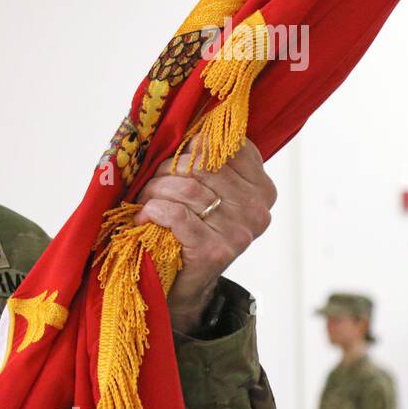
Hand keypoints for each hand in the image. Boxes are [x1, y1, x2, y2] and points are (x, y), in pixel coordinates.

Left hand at [132, 137, 276, 333]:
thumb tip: (194, 123)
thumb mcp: (207, 191)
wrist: (183, 284)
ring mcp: (240, 232)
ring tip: (145, 201)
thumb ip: (209, 161)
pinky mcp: (215, 251)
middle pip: (202, 166)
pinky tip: (145, 218)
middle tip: (150, 185)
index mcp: (263, 188)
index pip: (224, 146)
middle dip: (166, 171)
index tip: (174, 165)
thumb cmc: (190, 228)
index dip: (190, 150)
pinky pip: (176, 214)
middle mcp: (258, 209)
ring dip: (155, 191)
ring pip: (187, 188)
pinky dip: (153, 211)